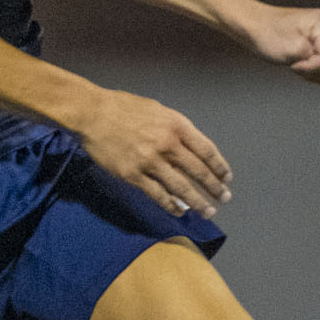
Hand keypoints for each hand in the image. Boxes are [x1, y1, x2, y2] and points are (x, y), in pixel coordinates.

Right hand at [74, 88, 232, 219]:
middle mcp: (168, 144)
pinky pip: (157, 194)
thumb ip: (175, 129)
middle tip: (224, 198)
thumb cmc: (124, 107)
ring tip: (207, 211)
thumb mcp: (157, 110)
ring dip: (197, 202)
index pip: (206, 150)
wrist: (93, 114)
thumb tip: (188, 149)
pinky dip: (171, 205)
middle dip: (214, 187)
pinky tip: (179, 211)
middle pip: (198, 171)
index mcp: (177, 125)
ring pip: (181, 187)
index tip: (226, 177)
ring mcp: (150, 162)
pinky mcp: (133, 175)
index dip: (219, 166)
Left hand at [246, 5, 319, 83]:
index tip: (294, 63)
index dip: (314, 67)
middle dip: (319, 71)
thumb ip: (315, 60)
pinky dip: (318, 72)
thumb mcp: (291, 50)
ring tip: (298, 65)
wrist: (254, 26)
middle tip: (297, 66)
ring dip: (318, 73)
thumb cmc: (267, 35)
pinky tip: (302, 65)